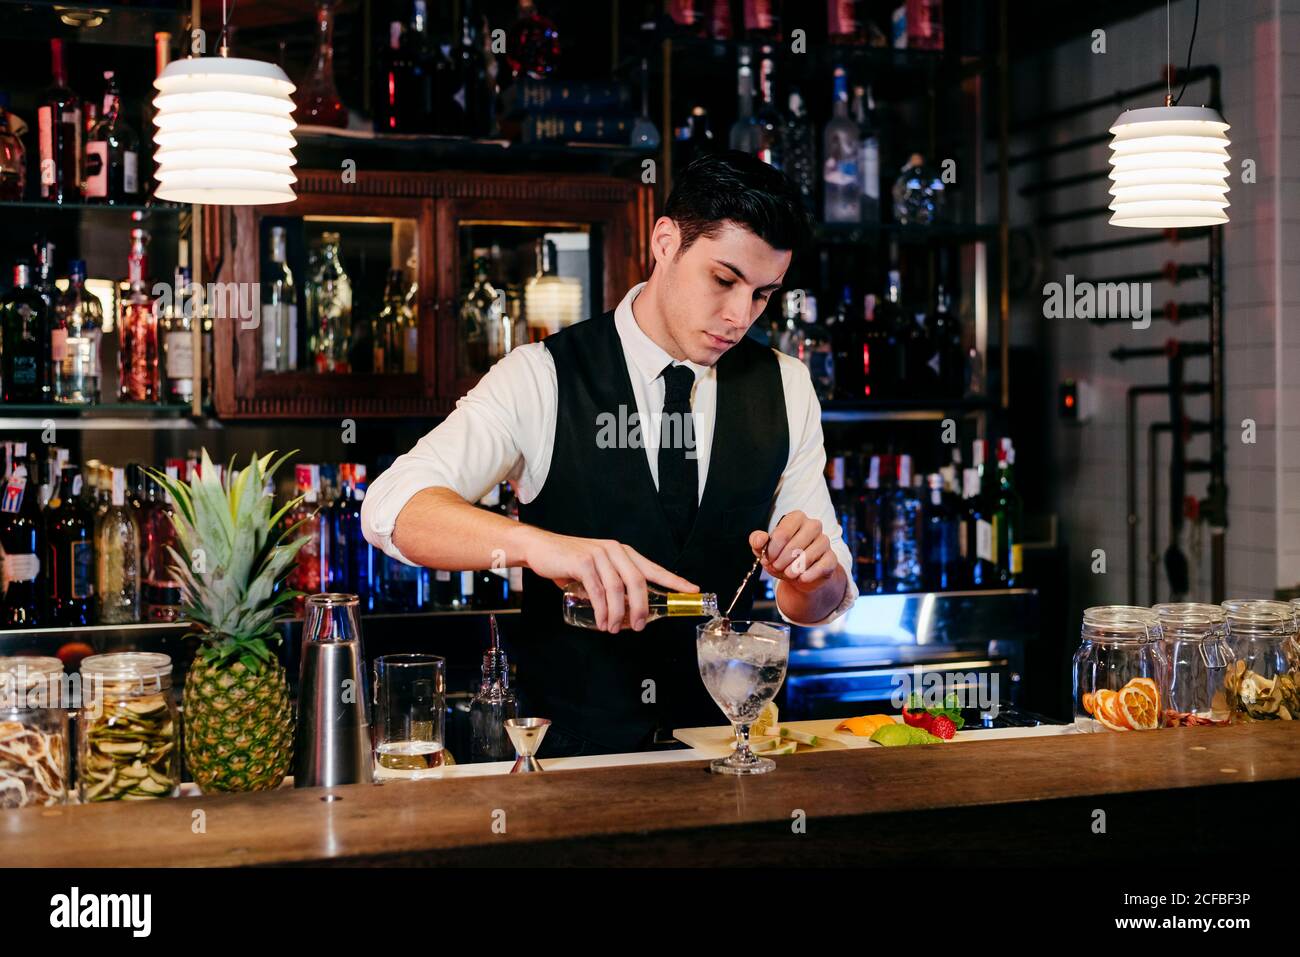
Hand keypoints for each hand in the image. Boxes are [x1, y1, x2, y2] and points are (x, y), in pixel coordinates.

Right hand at [520, 528, 697, 632]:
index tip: (692, 591)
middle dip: (642, 607)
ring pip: (618, 589)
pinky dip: (602, 610)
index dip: (674, 581)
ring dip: (618, 614)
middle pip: (638, 582)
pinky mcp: (584, 562)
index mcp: (623, 553)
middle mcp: (615, 551)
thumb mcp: (597, 572)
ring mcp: (600, 555)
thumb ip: (611, 587)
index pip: (654, 568)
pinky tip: (602, 622)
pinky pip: (598, 591)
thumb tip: (624, 613)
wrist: (540, 549)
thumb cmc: (569, 562)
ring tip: (614, 629)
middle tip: (640, 625)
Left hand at [748, 510, 837, 592]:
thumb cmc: (782, 557)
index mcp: (796, 518)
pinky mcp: (831, 558)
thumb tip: (760, 539)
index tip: (768, 558)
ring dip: (795, 567)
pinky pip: (823, 565)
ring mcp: (824, 541)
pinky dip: (810, 573)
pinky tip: (801, 577)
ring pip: (810, 554)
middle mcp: (813, 525)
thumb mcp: (765, 549)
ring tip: (788, 573)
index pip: (783, 533)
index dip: (772, 550)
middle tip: (776, 567)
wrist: (798, 575)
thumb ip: (758, 541)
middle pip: (796, 543)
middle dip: (782, 559)